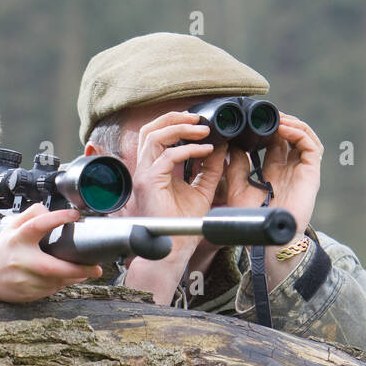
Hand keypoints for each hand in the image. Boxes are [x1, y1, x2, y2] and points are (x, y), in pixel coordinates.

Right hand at [0, 202, 101, 304]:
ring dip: (73, 277)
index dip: (56, 219)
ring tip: (84, 272)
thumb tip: (51, 211)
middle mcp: (20, 260)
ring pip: (56, 281)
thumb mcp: (11, 227)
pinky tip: (66, 278)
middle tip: (95, 268)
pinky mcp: (26, 294)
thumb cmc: (2, 251)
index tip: (74, 215)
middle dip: (76, 269)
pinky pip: (51, 290)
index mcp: (17, 239)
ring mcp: (23, 280)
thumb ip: (31, 215)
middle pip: (51, 267)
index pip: (37, 225)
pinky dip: (62, 284)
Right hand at [122, 110, 226, 300]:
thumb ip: (210, 169)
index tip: (202, 123)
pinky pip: (167, 156)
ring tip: (204, 130)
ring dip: (180, 128)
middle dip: (175, 118)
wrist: (175, 248)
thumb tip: (222, 148)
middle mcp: (145, 169)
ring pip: (154, 136)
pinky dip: (188, 150)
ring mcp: (144, 175)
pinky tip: (206, 151)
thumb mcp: (202, 190)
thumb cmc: (183, 224)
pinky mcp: (148, 182)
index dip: (177, 123)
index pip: (157, 135)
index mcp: (154, 169)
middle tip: (200, 118)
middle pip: (149, 129)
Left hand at [223, 113, 322, 234]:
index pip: (274, 143)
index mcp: (273, 172)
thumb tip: (230, 145)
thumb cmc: (252, 220)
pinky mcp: (311, 173)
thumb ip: (235, 167)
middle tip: (263, 114)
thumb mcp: (237, 188)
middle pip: (290, 136)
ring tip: (275, 117)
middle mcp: (289, 169)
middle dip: (279, 122)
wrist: (266, 237)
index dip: (266, 129)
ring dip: (291, 123)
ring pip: (303, 137)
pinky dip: (299, 133)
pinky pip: (311, 145)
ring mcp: (301, 170)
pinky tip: (283, 129)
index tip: (252, 120)